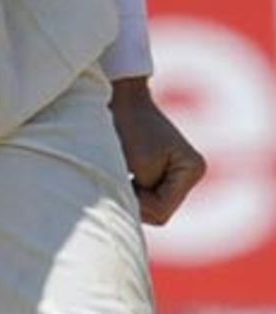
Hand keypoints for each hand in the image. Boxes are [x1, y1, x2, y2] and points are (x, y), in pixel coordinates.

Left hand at [110, 77, 205, 224]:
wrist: (121, 95)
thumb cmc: (129, 126)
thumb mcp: (140, 166)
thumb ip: (147, 198)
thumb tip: (143, 218)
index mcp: (192, 169)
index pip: (162, 211)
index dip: (138, 203)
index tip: (123, 179)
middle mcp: (191, 171)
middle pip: (160, 210)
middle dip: (137, 199)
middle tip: (121, 174)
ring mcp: (179, 170)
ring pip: (153, 203)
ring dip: (134, 193)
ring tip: (122, 169)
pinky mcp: (164, 167)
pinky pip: (148, 193)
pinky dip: (133, 187)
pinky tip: (125, 170)